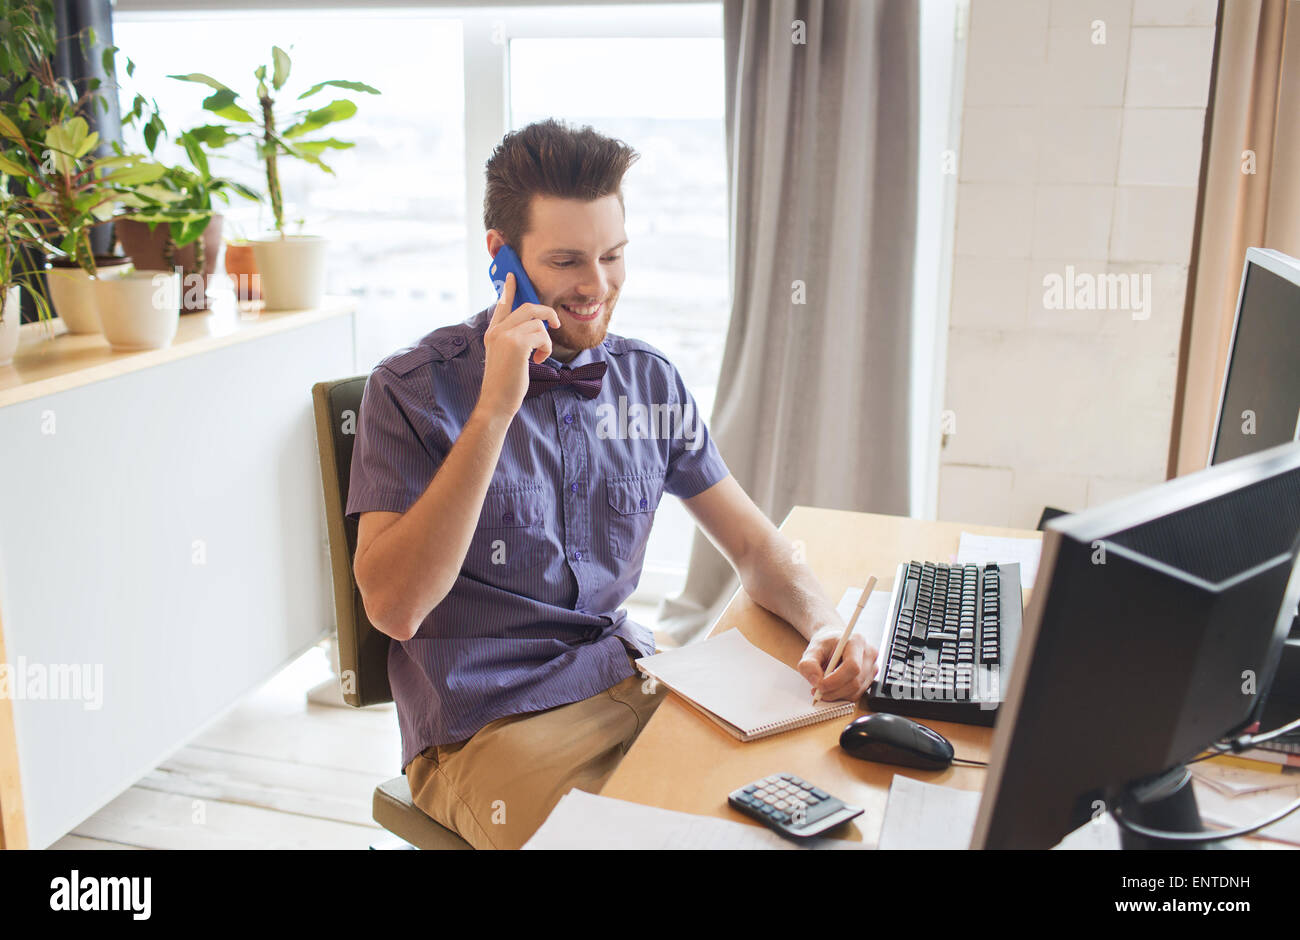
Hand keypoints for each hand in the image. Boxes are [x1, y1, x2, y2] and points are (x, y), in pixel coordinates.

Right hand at [477, 272, 560, 417]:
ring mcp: (506, 335)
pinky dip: (546, 348)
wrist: (496, 401)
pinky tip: (537, 360)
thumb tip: (533, 328)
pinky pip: (542, 335)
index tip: (512, 276)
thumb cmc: (504, 383)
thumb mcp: (504, 355)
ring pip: (538, 324)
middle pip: (528, 307)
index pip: (502, 304)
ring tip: (539, 355)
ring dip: (546, 341)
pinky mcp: (517, 344)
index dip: (509, 289)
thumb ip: (513, 339)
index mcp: (493, 332)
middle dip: (547, 312)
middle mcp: (497, 330)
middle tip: (555, 323)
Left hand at [796, 623, 877, 702]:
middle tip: (817, 690)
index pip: (852, 666)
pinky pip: (856, 695)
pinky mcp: (870, 680)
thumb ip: (809, 663)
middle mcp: (869, 654)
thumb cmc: (826, 644)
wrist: (834, 643)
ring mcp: (872, 668)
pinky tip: (833, 687)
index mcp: (857, 642)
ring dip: (836, 694)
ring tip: (823, 686)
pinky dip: (841, 695)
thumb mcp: (812, 648)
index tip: (820, 685)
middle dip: (833, 690)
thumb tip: (816, 681)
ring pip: (855, 691)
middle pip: (854, 682)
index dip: (835, 680)